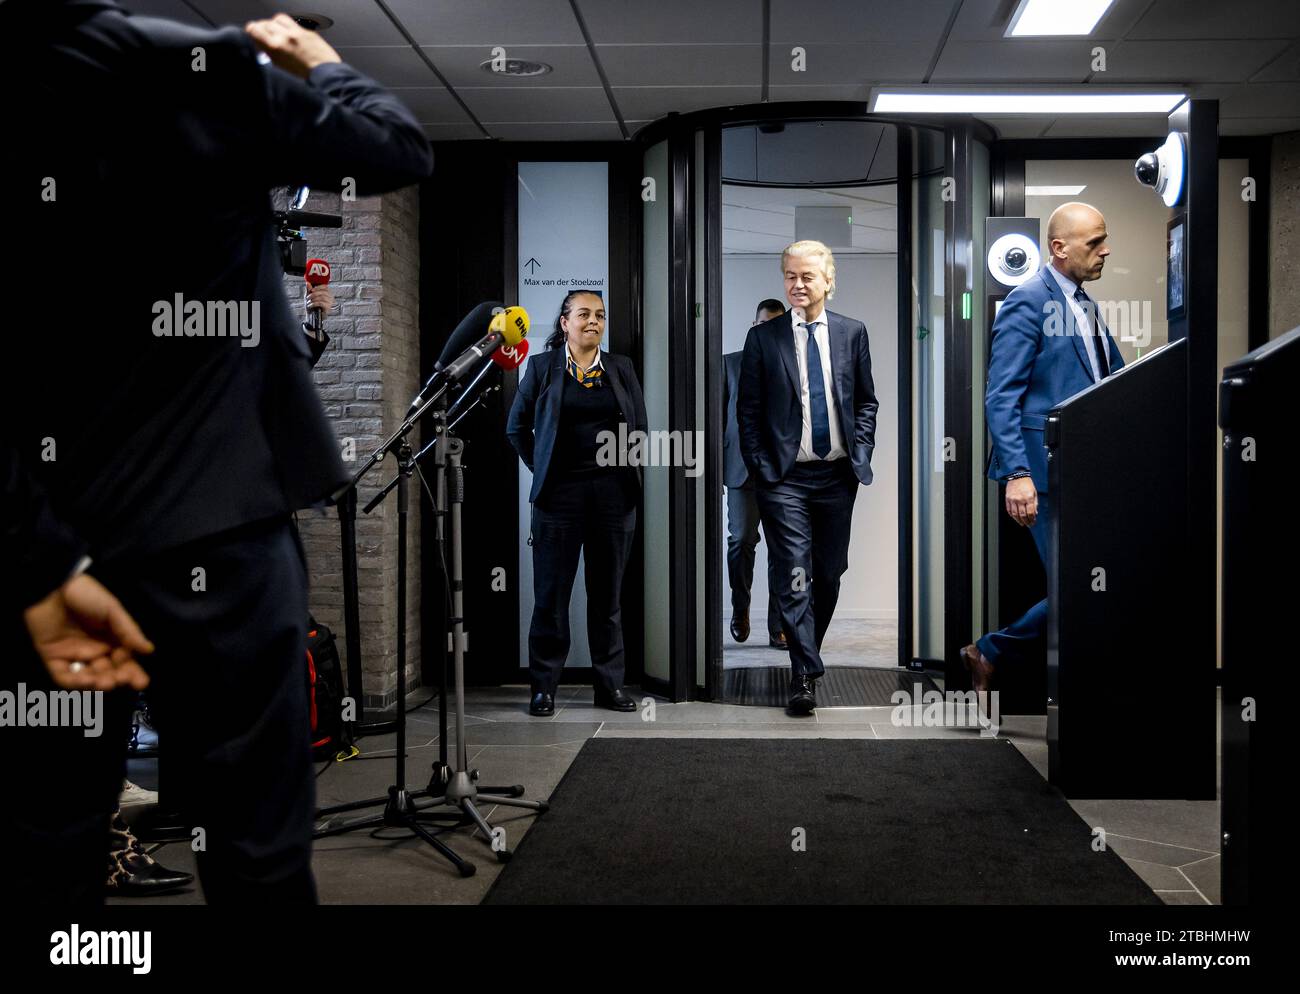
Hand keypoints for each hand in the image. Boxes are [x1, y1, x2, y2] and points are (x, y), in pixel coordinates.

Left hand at [22, 574, 153, 690]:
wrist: (52, 588)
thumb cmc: (86, 596)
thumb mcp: (113, 610)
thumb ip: (129, 631)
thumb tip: (149, 650)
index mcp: (112, 640)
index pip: (125, 662)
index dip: (133, 673)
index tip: (141, 683)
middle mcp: (94, 651)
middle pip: (109, 673)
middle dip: (117, 680)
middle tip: (120, 680)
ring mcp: (73, 656)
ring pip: (88, 678)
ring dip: (98, 684)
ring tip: (105, 683)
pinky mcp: (52, 659)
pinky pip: (63, 677)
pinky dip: (75, 682)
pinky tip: (87, 681)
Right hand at [245, 13, 341, 78]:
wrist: (327, 75)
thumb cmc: (305, 76)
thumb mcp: (280, 67)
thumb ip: (268, 52)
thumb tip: (260, 43)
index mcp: (275, 47)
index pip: (254, 29)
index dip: (252, 31)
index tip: (253, 35)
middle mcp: (285, 37)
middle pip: (265, 23)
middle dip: (263, 30)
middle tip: (266, 37)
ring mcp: (297, 32)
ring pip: (278, 19)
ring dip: (276, 24)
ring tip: (279, 34)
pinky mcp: (307, 30)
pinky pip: (293, 21)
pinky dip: (289, 25)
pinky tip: (291, 34)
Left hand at [306, 284, 334, 314]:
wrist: (311, 316)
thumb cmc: (311, 306)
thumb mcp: (309, 296)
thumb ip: (309, 290)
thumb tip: (307, 283)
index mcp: (327, 293)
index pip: (325, 287)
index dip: (318, 287)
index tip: (312, 290)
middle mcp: (330, 297)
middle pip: (323, 292)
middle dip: (314, 294)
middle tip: (308, 297)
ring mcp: (330, 303)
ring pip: (322, 297)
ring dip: (313, 299)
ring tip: (308, 302)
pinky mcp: (328, 308)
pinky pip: (321, 303)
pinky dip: (314, 304)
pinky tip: (310, 305)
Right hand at [1005, 476, 1037, 527]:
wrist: (1017, 476)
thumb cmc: (1026, 483)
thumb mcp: (1034, 493)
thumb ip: (1035, 503)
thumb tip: (1035, 513)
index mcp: (1029, 497)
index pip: (1030, 512)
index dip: (1032, 519)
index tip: (1033, 522)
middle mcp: (1020, 499)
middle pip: (1023, 515)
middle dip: (1026, 522)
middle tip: (1028, 525)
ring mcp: (1013, 500)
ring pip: (1015, 514)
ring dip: (1019, 520)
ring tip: (1021, 523)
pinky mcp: (1007, 499)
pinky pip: (1009, 510)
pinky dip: (1012, 515)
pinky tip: (1015, 517)